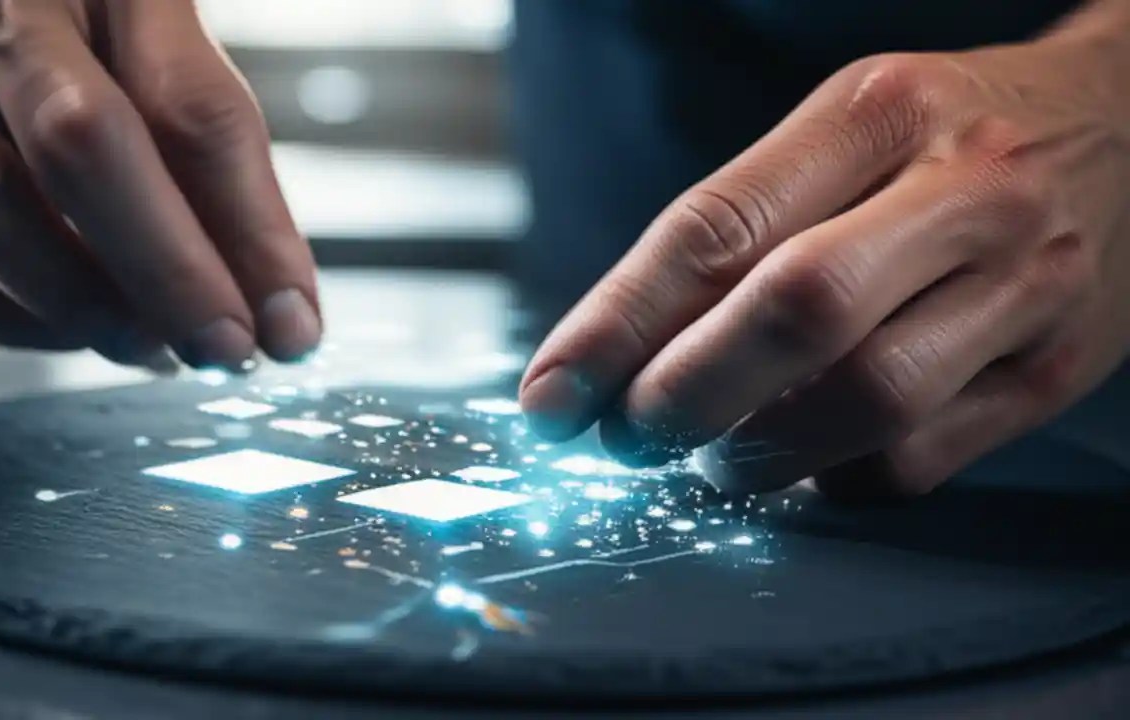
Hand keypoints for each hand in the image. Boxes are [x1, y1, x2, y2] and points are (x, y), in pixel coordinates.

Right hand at [0, 0, 320, 370]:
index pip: (182, 102)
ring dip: (84, 306)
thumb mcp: (151, 22)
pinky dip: (3, 311)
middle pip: (78, 147)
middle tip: (225, 348)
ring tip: (156, 344)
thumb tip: (274, 297)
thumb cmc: (65, 0)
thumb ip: (207, 135)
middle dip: (167, 273)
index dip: (246, 225)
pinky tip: (72, 327)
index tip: (292, 321)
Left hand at [520, 35, 1129, 498]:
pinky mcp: (1055, 371)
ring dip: (755, 451)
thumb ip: (736, 227)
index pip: (719, 226)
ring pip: (867, 402)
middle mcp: (964, 191)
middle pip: (798, 312)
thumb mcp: (840, 134)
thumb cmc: (945, 135)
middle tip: (629, 433)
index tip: (551, 394)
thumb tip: (612, 351)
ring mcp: (1026, 286)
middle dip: (683, 393)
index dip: (617, 323)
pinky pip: (920, 458)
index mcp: (878, 113)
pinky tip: (804, 457)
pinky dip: (833, 475)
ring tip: (709, 453)